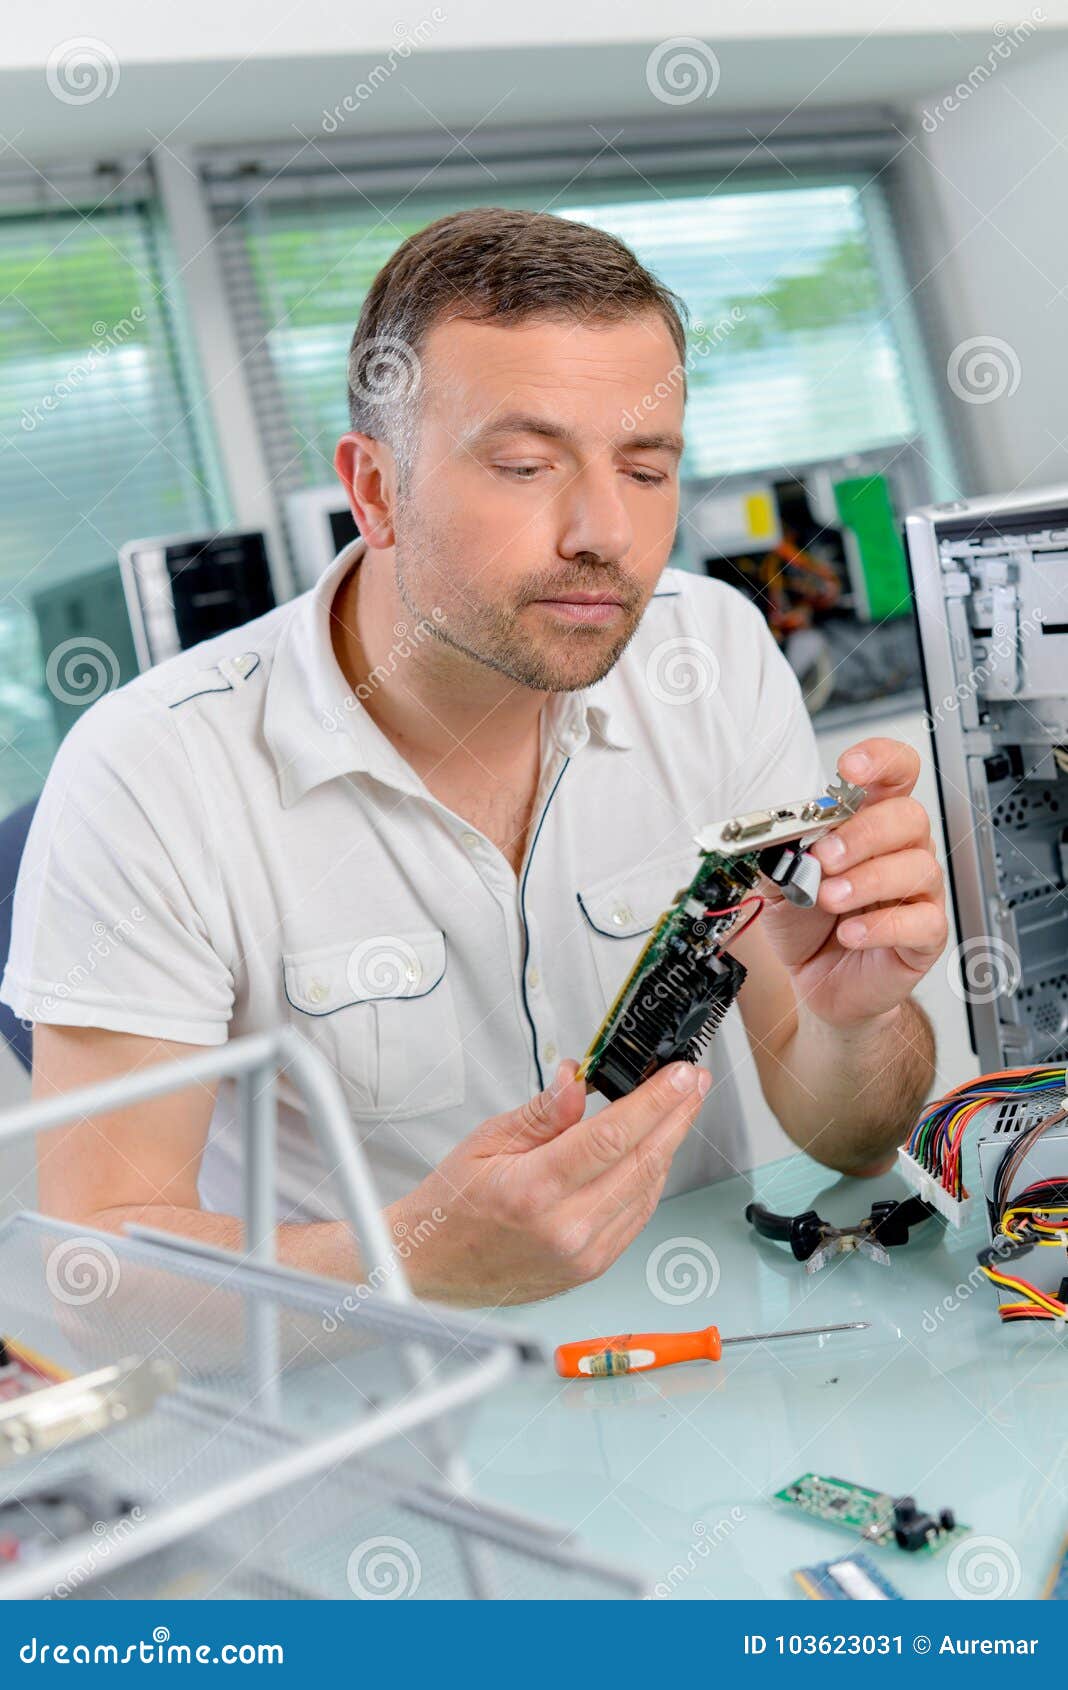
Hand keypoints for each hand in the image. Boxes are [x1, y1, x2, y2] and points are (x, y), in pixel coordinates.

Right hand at [385, 1058, 710, 1305]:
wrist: (431, 1268)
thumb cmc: (451, 1207)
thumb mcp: (485, 1142)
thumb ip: (542, 1113)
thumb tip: (578, 1079)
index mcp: (533, 1191)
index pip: (612, 1137)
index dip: (654, 1102)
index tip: (679, 1076)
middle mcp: (566, 1229)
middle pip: (642, 1162)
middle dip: (676, 1116)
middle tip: (693, 1082)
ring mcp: (584, 1254)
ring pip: (647, 1190)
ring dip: (669, 1145)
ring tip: (679, 1109)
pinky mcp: (593, 1267)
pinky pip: (637, 1216)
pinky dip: (650, 1179)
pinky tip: (654, 1151)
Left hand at [756, 737, 948, 1027]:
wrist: (815, 981)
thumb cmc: (806, 925)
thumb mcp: (777, 881)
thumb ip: (777, 854)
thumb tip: (772, 834)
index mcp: (870, 823)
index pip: (896, 773)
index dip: (880, 761)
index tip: (850, 769)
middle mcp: (901, 850)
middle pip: (908, 816)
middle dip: (863, 833)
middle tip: (823, 858)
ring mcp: (917, 892)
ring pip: (917, 866)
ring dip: (866, 880)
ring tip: (828, 899)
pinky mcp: (924, 935)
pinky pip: (922, 921)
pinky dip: (882, 925)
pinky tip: (851, 933)